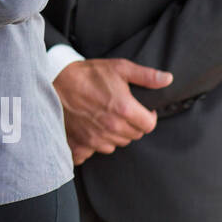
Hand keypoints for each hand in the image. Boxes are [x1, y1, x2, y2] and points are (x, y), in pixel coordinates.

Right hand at [53, 58, 174, 160]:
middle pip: (133, 136)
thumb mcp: (119, 68)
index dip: (147, 117)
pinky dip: (92, 146)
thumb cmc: (87, 74)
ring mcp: (95, 138)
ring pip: (115, 144)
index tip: (140, 111)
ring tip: (104, 119)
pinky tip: (89, 132)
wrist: (54, 81)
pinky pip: (93, 153)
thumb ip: (146, 76)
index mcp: (124, 110)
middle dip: (131, 125)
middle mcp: (111, 128)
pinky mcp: (80, 144)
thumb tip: (168, 79)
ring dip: (114, 135)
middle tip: (119, 112)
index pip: (149, 125)